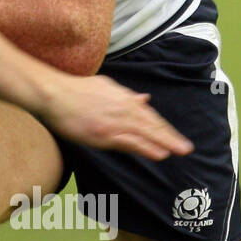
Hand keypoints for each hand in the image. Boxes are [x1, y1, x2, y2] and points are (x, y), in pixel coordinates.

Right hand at [41, 74, 193, 160]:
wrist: (54, 94)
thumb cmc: (75, 90)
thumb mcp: (105, 86)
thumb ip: (125, 94)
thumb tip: (144, 98)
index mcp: (123, 98)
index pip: (148, 115)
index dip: (163, 127)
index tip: (174, 136)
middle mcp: (123, 109)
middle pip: (152, 125)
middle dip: (170, 137)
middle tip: (186, 148)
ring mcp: (115, 122)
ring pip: (146, 134)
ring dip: (165, 143)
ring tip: (180, 151)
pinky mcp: (104, 134)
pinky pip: (131, 143)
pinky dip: (146, 148)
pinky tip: (159, 154)